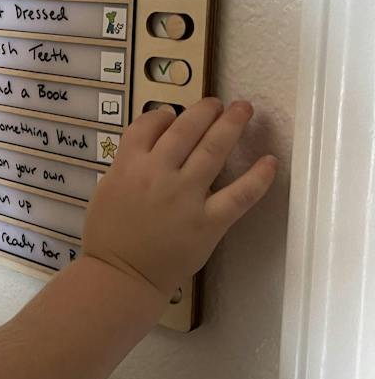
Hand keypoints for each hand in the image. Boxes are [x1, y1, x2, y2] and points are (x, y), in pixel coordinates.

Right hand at [82, 98, 276, 298]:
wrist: (121, 276)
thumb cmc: (109, 235)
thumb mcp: (107, 188)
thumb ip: (129, 163)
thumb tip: (157, 143)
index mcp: (129, 165)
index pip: (150, 123)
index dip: (164, 114)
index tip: (173, 115)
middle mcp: (159, 174)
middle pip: (186, 128)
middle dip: (205, 110)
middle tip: (218, 103)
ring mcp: (186, 196)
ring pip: (213, 150)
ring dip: (231, 124)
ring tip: (244, 109)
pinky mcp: (208, 222)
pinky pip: (239, 195)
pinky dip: (258, 177)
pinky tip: (270, 161)